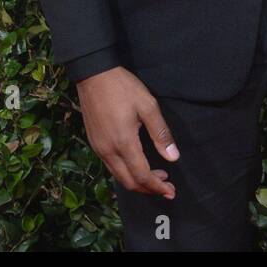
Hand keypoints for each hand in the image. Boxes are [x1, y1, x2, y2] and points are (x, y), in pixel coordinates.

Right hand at [77, 66, 179, 198]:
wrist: (94, 75)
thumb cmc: (123, 88)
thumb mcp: (148, 106)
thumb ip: (160, 133)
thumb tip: (173, 157)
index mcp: (123, 143)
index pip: (141, 175)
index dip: (157, 186)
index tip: (171, 190)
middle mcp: (108, 151)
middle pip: (128, 181)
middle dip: (148, 189)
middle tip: (167, 187)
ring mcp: (99, 148)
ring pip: (118, 176)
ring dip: (138, 181)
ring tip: (157, 177)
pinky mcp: (94, 143)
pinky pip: (111, 167)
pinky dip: (126, 172)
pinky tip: (138, 165)